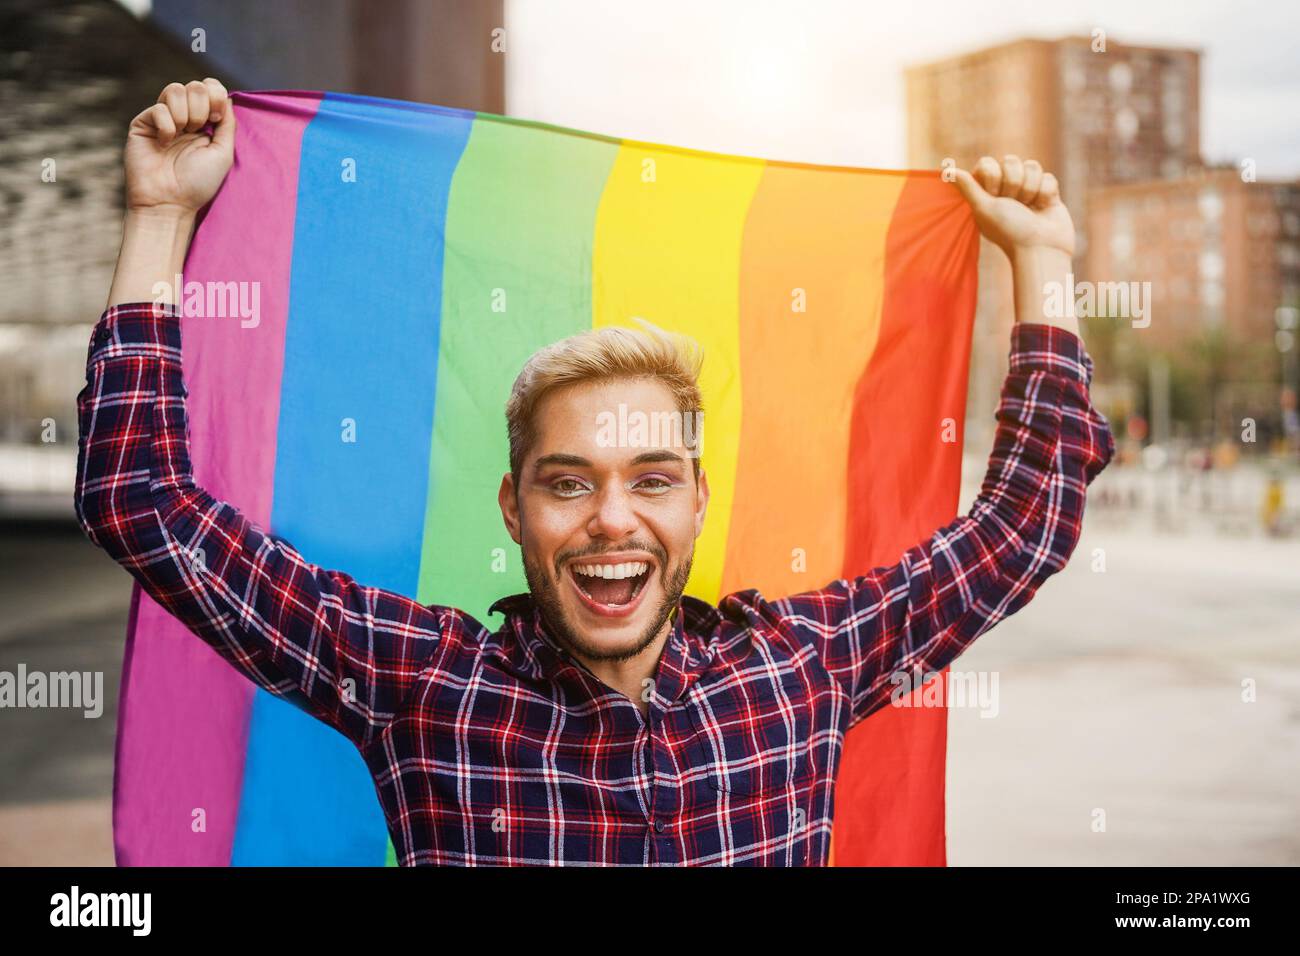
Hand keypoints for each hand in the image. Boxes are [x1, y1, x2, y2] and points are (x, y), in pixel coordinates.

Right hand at [124, 78, 234, 215]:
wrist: (170, 202)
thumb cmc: (198, 183)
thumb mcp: (223, 153)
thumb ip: (228, 124)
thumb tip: (227, 96)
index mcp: (204, 122)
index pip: (209, 88)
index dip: (215, 94)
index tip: (216, 119)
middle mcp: (183, 117)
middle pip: (194, 86)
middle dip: (201, 107)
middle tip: (198, 130)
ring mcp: (162, 119)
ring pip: (175, 90)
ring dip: (185, 114)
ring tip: (183, 135)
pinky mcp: (142, 124)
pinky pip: (158, 109)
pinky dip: (167, 126)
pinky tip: (164, 144)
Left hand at [953, 155, 1073, 258]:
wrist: (1041, 246)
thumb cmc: (1009, 230)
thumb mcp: (983, 208)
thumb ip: (967, 187)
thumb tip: (947, 171)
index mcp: (986, 192)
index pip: (987, 163)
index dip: (993, 176)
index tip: (994, 196)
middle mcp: (1006, 189)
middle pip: (1010, 161)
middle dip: (1013, 183)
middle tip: (1013, 204)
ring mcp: (1027, 189)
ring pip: (1031, 165)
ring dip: (1030, 188)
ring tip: (1029, 208)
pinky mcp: (1047, 192)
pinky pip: (1048, 177)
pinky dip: (1045, 193)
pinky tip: (1043, 208)